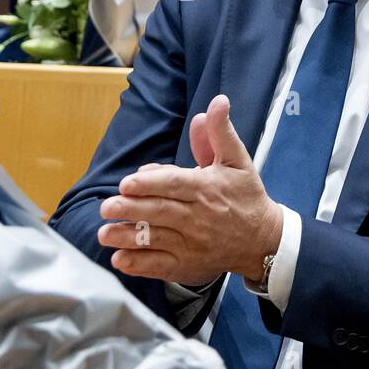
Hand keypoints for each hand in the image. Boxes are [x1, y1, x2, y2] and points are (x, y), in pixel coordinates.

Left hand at [96, 94, 282, 285]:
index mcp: (207, 189)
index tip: (126, 183)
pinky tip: (120, 260)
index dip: (149, 183)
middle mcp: (198, 217)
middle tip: (106, 207)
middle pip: (160, 212)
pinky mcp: (188, 264)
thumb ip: (220, 132)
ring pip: (156, 239)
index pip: (174, 185)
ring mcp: (192, 244)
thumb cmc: (246, 197)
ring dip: (128, 238)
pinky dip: (140, 265)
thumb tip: (217, 102)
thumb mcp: (238, 160)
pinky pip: (161, 266)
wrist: (264, 241)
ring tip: (105, 234)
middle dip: (131, 210)